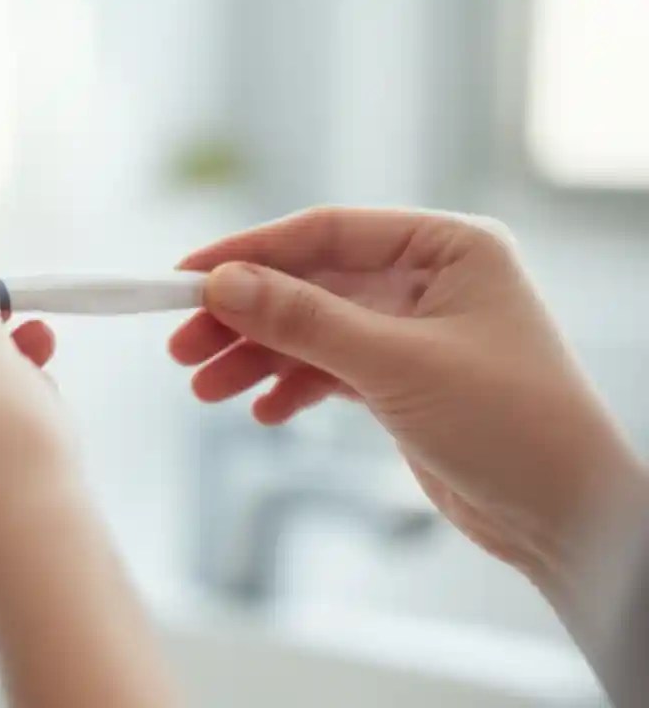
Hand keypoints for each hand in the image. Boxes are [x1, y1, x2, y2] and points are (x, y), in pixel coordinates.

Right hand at [169, 207, 644, 601]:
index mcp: (446, 247)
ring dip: (258, 357)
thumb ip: (305, 320)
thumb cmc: (511, 424)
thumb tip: (222, 285)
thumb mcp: (396, 364)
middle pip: (310, 284)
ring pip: (312, 330)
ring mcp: (414, 331)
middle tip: (182, 347)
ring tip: (204, 389)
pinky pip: (329, 369)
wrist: (567, 517)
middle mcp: (429, 280)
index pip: (326, 233)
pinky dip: (292, 388)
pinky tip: (264, 412)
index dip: (249, 253)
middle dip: (245, 317)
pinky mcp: (403, 380)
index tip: (186, 276)